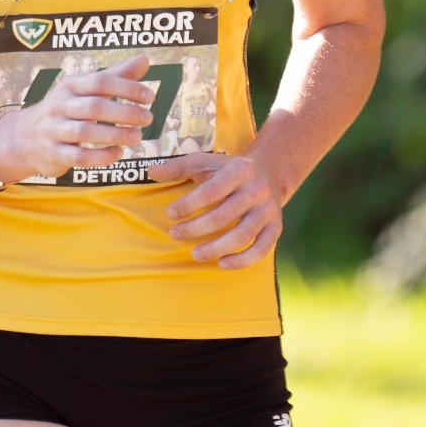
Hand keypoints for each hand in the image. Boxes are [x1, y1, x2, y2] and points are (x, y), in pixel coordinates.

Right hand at [0, 56, 155, 180]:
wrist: (24, 137)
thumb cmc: (65, 109)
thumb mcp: (85, 88)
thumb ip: (116, 75)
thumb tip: (145, 59)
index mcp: (71, 86)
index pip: (100, 81)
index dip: (127, 88)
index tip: (150, 97)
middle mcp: (60, 106)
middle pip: (94, 107)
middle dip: (124, 113)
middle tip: (148, 118)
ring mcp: (54, 130)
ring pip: (86, 133)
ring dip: (115, 135)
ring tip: (137, 137)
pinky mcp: (54, 154)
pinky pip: (79, 157)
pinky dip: (101, 156)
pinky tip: (119, 153)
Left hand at [147, 152, 282, 268]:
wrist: (268, 172)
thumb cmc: (228, 170)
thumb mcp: (206, 162)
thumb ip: (178, 167)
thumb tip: (150, 171)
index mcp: (239, 171)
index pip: (212, 191)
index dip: (189, 205)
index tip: (170, 214)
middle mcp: (257, 190)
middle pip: (224, 215)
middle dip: (196, 228)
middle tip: (175, 234)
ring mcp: (268, 210)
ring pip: (242, 235)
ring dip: (216, 248)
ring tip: (194, 254)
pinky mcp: (275, 227)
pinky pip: (261, 248)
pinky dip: (242, 260)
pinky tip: (222, 263)